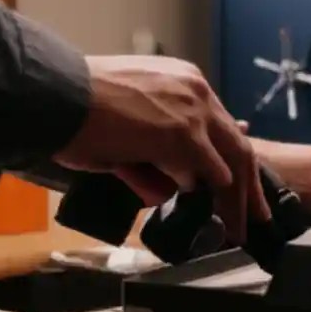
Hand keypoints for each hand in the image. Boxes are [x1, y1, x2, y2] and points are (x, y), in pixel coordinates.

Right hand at [53, 55, 268, 241]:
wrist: (55, 93)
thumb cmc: (74, 107)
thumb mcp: (122, 126)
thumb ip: (148, 157)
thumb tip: (162, 191)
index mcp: (180, 81)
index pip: (218, 125)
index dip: (228, 159)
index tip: (237, 184)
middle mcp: (195, 90)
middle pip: (236, 144)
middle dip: (248, 184)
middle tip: (255, 215)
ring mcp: (193, 112)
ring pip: (233, 162)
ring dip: (238, 201)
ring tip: (239, 230)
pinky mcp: (183, 135)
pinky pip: (211, 174)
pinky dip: (217, 201)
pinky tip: (219, 222)